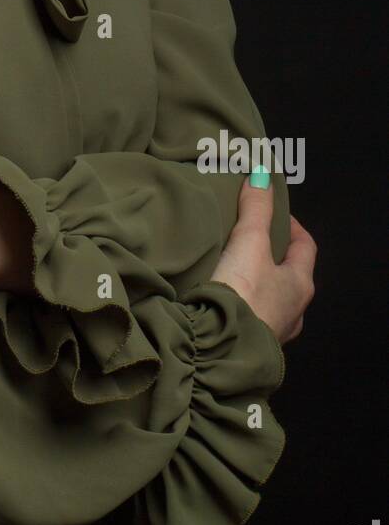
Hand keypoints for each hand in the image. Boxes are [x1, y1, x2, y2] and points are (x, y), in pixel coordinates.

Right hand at [208, 174, 316, 345]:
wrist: (219, 350)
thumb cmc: (243, 294)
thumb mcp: (249, 243)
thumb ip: (255, 210)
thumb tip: (261, 175)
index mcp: (301, 285)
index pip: (305, 247)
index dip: (291, 226)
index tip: (274, 212)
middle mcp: (294, 312)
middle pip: (289, 274)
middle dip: (272, 255)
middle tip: (249, 237)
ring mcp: (273, 332)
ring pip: (270, 299)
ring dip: (257, 283)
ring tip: (231, 266)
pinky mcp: (249, 345)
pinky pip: (249, 316)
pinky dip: (241, 303)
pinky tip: (221, 297)